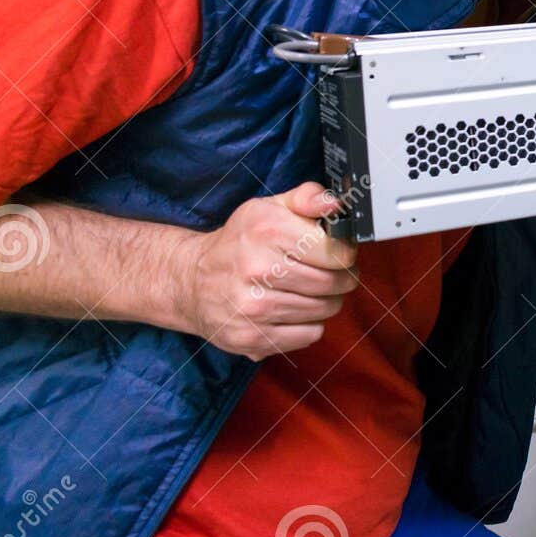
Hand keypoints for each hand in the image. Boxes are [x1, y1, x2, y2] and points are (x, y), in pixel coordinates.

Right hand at [170, 182, 358, 359]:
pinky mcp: (252, 338)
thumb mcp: (269, 208)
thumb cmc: (239, 242)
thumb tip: (335, 204)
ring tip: (308, 290)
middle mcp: (257, 269)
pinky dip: (309, 324)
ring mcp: (252, 308)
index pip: (335, 251)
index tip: (338, 253)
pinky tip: (293, 310)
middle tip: (330, 273)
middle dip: (341, 278)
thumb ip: (307, 198)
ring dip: (326, 301)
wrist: (191, 281)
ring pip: (325, 309)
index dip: (344, 252)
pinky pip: (310, 335)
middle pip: (332, 282)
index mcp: (266, 231)